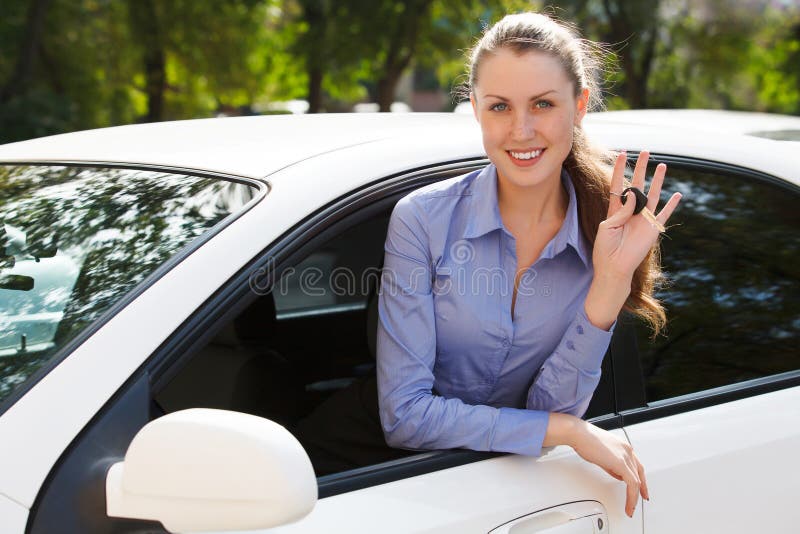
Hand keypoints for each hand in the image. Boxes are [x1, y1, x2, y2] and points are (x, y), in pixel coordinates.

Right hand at [569, 419, 648, 517]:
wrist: (580, 434)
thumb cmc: (585, 440)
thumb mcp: (603, 455)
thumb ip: (613, 465)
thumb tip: (618, 475)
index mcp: (624, 447)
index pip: (637, 466)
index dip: (640, 479)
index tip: (640, 489)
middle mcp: (628, 450)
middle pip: (640, 473)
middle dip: (641, 489)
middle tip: (641, 499)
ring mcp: (626, 456)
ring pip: (637, 481)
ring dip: (634, 496)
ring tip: (630, 507)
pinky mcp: (621, 463)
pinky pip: (632, 484)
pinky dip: (631, 496)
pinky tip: (629, 503)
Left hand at [593, 151, 681, 280]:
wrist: (614, 266)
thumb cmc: (605, 248)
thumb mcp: (607, 226)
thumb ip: (621, 210)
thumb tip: (633, 194)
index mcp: (616, 210)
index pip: (618, 185)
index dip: (619, 169)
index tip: (621, 154)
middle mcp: (631, 212)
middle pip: (637, 185)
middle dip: (640, 169)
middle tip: (644, 153)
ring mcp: (643, 219)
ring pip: (653, 195)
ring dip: (657, 181)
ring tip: (662, 165)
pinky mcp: (652, 229)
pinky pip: (664, 215)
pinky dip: (671, 205)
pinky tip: (677, 194)